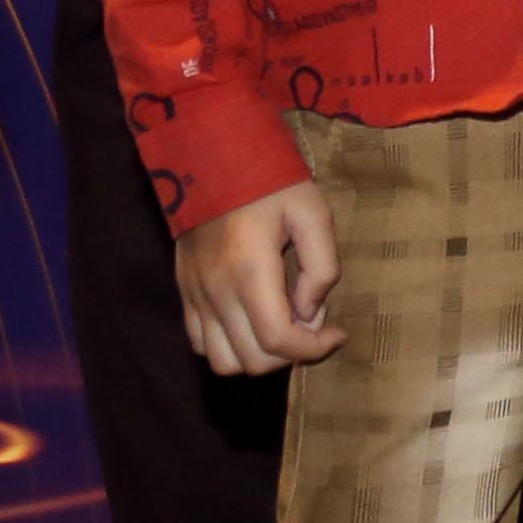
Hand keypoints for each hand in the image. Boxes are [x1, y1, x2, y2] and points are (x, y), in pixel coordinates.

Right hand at [177, 178, 344, 374]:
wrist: (213, 159)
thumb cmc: (272, 183)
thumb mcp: (313, 214)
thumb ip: (321, 267)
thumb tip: (310, 312)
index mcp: (250, 270)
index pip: (277, 341)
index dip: (314, 349)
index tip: (338, 333)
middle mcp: (216, 291)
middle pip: (252, 361)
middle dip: (291, 353)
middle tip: (312, 322)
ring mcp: (195, 295)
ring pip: (222, 362)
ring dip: (258, 355)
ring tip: (283, 324)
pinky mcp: (184, 292)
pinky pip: (200, 344)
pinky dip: (230, 345)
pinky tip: (255, 319)